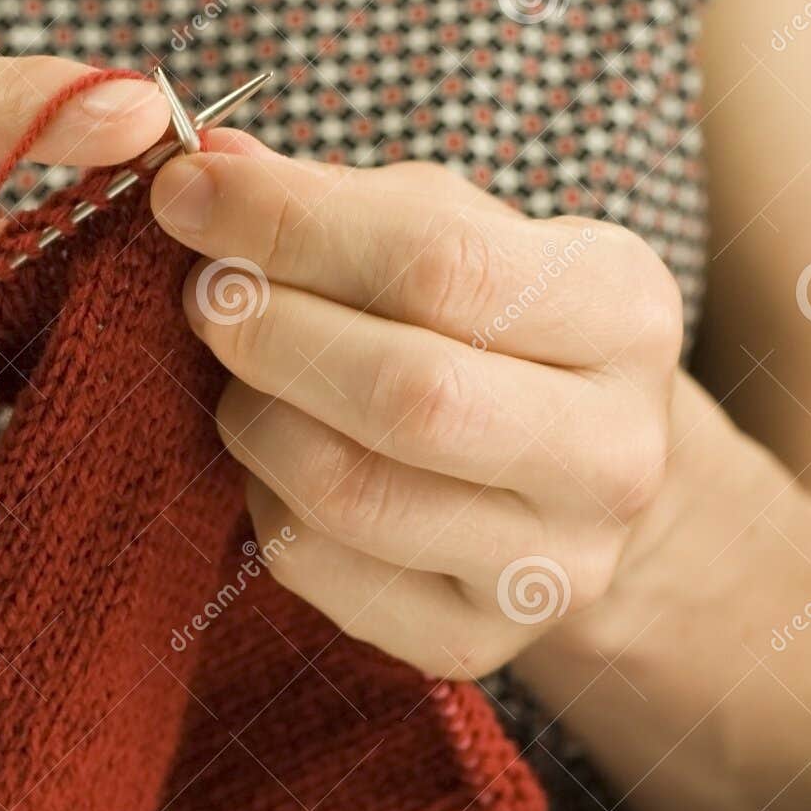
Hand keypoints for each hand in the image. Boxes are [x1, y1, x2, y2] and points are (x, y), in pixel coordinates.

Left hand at [150, 131, 682, 678]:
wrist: (575, 477)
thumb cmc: (495, 330)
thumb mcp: (452, 233)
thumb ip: (337, 200)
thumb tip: (208, 168)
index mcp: (624, 312)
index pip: (442, 263)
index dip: (290, 225)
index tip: (186, 194)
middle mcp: (611, 452)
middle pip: (407, 394)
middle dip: (269, 332)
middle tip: (202, 294)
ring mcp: (550, 566)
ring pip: (349, 494)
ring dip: (256, 417)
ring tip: (241, 375)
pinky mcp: (472, 641)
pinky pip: (315, 566)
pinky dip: (263, 498)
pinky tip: (278, 457)